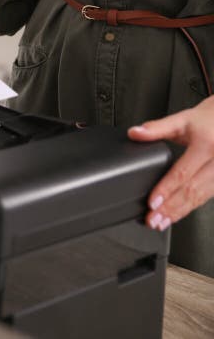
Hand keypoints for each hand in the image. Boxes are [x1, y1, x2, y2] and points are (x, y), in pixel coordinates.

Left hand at [129, 96, 213, 230]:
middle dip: (170, 208)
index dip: (166, 189)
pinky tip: (177, 214)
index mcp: (206, 145)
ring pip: (201, 198)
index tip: (152, 202)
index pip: (182, 173)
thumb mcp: (182, 119)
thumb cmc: (208, 119)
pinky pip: (206, 197)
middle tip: (153, 220)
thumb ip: (157, 128)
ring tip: (161, 222)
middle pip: (191, 191)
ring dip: (180, 212)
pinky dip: (190, 207)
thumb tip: (134, 133)